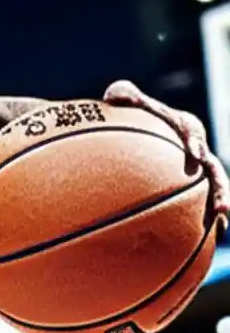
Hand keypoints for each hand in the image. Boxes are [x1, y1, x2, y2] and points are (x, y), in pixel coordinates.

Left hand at [105, 80, 228, 232]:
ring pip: (214, 190)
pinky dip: (203, 218)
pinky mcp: (192, 183)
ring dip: (219, 206)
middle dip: (220, 188)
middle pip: (214, 169)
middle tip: (221, 207)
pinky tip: (205, 237)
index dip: (194, 141)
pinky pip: (199, 201)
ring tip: (221, 227)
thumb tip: (114, 95)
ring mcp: (198, 168)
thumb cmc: (131, 111)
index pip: (192, 131)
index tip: (194, 153)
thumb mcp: (124, 98)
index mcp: (185, 126)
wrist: (138, 132)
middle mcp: (198, 149)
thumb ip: (124, 95)